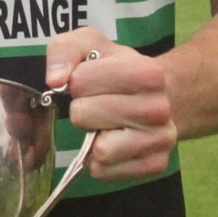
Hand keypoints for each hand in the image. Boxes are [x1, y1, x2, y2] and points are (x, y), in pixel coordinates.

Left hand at [45, 28, 176, 182]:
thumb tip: (55, 80)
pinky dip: (99, 160)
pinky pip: (105, 172)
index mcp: (147, 72)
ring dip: (92, 137)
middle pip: (83, 116)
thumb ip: (64, 51)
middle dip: (81, 109)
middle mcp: (159, 108)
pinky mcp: (155, 165)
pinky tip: (112, 141)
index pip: (80, 82)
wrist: (155, 94)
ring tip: (105, 123)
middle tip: (97, 103)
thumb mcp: (88, 44)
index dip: (77, 81)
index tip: (90, 80)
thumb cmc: (115, 69)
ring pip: (99, 151)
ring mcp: (161, 139)